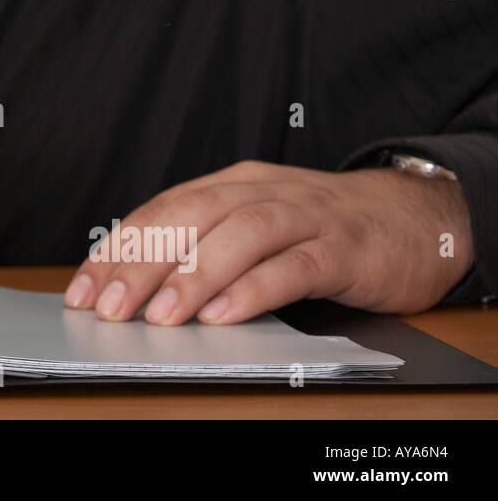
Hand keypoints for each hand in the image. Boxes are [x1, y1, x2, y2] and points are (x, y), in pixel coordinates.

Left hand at [63, 159, 473, 324]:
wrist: (416, 215)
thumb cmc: (320, 229)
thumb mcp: (256, 226)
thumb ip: (205, 246)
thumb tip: (133, 289)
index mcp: (230, 184)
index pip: (160, 211)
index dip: (118, 250)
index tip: (84, 290)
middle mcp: (261, 191)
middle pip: (190, 218)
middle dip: (142, 263)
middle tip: (110, 307)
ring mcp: (305, 217)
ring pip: (240, 236)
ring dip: (194, 276)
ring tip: (162, 316)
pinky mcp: (345, 249)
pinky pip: (295, 267)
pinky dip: (256, 290)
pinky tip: (227, 315)